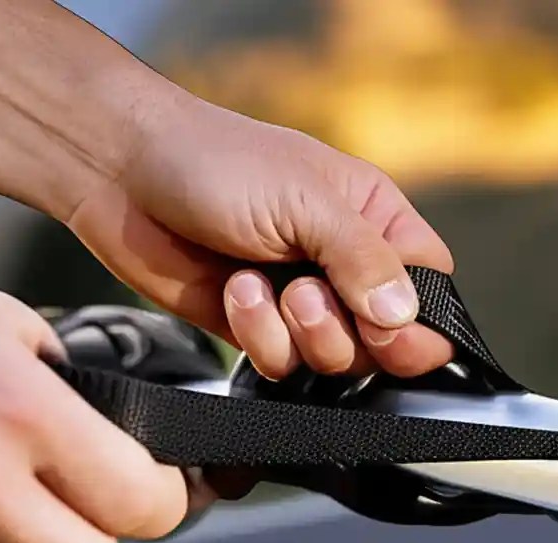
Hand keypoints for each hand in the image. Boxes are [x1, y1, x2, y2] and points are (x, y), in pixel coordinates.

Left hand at [68, 92, 455, 380]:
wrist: (125, 173)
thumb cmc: (218, 162)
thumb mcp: (305, 200)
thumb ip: (362, 259)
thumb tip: (407, 318)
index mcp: (375, 221)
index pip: (432, 287)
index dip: (420, 320)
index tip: (388, 327)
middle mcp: (345, 267)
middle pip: (388, 340)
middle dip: (347, 331)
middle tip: (307, 294)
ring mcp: (301, 302)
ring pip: (334, 361)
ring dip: (297, 332)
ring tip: (260, 284)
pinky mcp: (256, 328)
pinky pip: (281, 365)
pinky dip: (257, 336)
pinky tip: (233, 291)